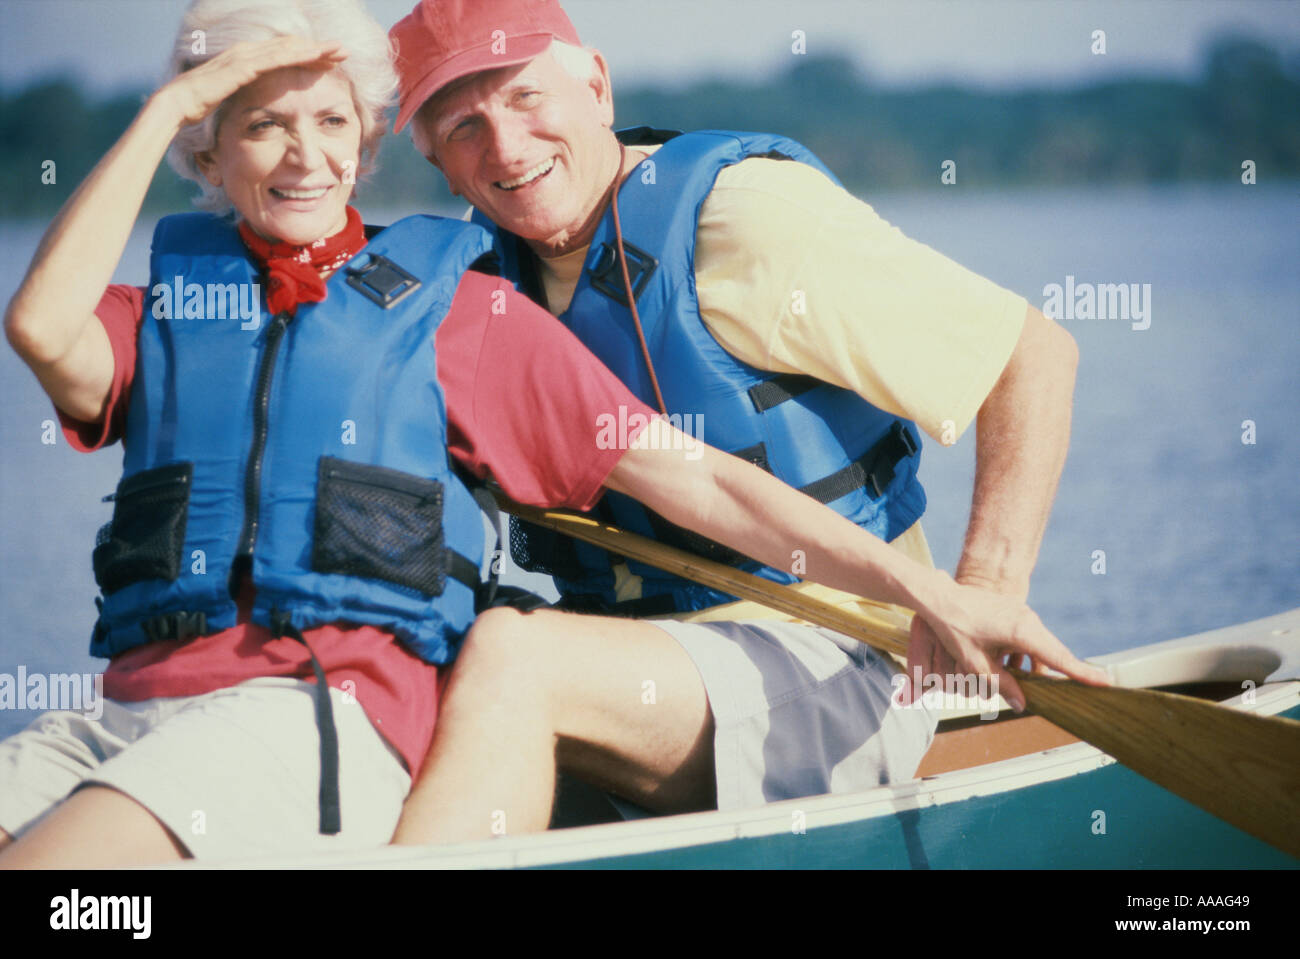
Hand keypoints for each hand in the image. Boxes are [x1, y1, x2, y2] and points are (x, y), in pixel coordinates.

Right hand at [153, 36, 347, 127]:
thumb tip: (257, 110)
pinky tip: (314, 55)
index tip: (331, 61)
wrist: (174, 106)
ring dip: (313, 49)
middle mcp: (245, 54)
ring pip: (286, 49)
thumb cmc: (198, 109)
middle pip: (289, 48)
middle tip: (343, 50)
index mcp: (245, 63)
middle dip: (317, 48)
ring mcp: (243, 57)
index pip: (282, 56)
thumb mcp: (229, 102)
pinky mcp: (241, 66)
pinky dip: (296, 55)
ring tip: (338, 50)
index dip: (307, 57)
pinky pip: (274, 59)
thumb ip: (244, 99)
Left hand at [901, 571, 1108, 711]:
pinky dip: (1024, 654)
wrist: (940, 597)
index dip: (1082, 672)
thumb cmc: (955, 627)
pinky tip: (1010, 667)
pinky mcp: (1014, 612)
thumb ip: (1001, 684)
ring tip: (1021, 684)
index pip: (1058, 657)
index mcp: (1022, 631)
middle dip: (1058, 674)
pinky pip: (1028, 638)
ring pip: (1039, 646)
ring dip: (1033, 666)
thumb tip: (1022, 705)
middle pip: (1052, 654)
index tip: (1106, 682)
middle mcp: (1028, 619)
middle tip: (1073, 693)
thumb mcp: (976, 662)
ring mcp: (1022, 613)